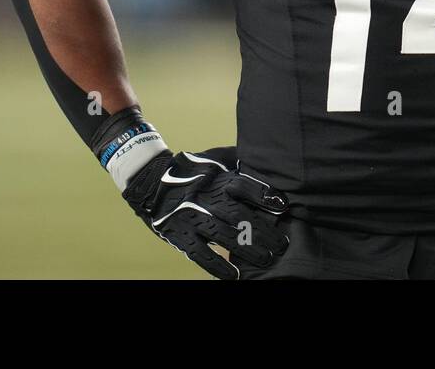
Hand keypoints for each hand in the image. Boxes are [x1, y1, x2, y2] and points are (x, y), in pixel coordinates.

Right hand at [122, 146, 289, 278]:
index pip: (243, 185)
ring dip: (245, 249)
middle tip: (281, 245)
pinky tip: (233, 275)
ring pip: (222, 235)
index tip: (283, 206)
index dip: (263, 195)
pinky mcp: (179, 234)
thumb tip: (263, 159)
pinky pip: (199, 253)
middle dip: (262, 231)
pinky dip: (217, 265)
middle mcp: (205, 197)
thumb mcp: (213, 159)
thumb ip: (236, 161)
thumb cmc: (192, 172)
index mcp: (216, 178)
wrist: (151, 182)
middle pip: (238, 215)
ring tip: (265, 260)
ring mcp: (191, 217)